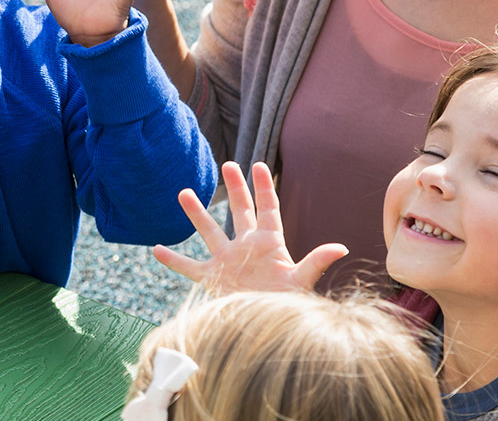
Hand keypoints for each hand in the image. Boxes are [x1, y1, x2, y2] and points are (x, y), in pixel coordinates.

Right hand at [152, 162, 347, 295]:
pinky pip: (189, 267)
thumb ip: (316, 262)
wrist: (266, 331)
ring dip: (197, 213)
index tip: (259, 164)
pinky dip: (173, 260)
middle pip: (240, 211)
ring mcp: (227, 262)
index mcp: (269, 243)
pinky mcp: (212, 279)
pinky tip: (156, 249)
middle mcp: (247, 248)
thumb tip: (341, 247)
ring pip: (209, 231)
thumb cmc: (287, 306)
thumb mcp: (300, 282)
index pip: (268, 208)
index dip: (264, 187)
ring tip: (184, 192)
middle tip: (228, 164)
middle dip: (236, 188)